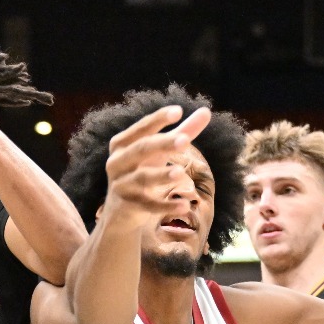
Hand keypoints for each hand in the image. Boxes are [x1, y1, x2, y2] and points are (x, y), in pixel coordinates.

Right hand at [104, 105, 210, 222]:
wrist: (121, 212)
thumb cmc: (143, 171)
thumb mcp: (160, 152)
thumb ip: (182, 132)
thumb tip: (206, 111)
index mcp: (122, 144)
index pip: (142, 128)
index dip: (158, 119)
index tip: (178, 111)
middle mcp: (117, 162)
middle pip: (141, 149)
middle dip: (162, 144)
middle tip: (185, 141)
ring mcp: (120, 184)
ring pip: (142, 178)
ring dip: (162, 175)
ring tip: (182, 173)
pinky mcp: (127, 206)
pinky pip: (148, 205)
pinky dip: (166, 206)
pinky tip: (186, 206)